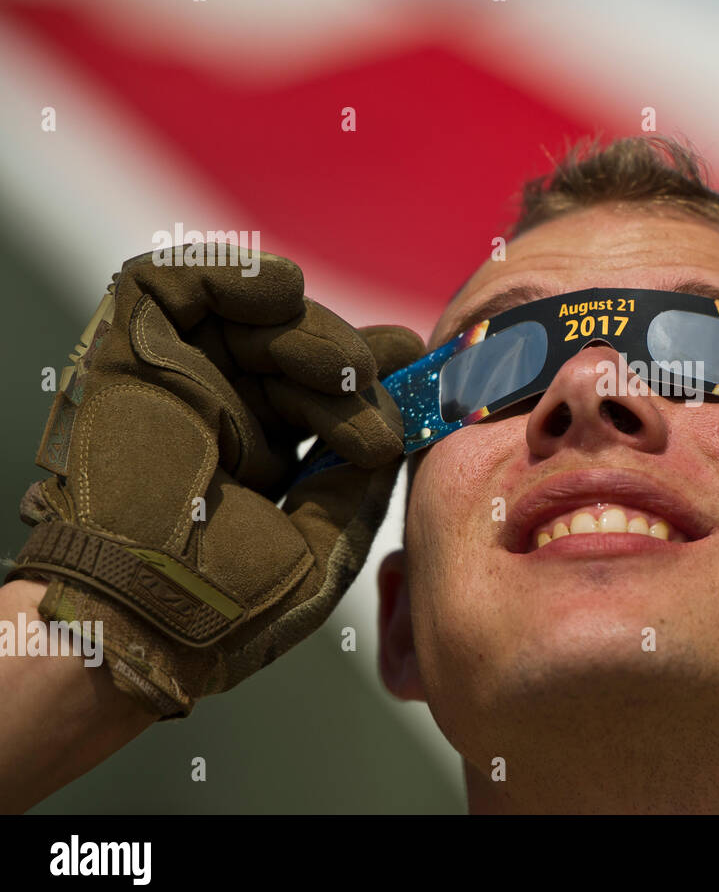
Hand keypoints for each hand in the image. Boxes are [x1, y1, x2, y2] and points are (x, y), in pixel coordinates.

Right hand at [6, 246, 423, 716]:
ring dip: (310, 328)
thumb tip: (398, 431)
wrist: (146, 618)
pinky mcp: (129, 356)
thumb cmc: (231, 607)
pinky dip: (232, 274)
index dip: (369, 371)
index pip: (320, 393)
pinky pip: (173, 286)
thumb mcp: (325, 545)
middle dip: (348, 359)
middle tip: (376, 380)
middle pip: (294, 350)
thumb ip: (360, 485)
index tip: (416, 356)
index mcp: (261, 460)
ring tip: (345, 370)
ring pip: (250, 318)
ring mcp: (175, 384)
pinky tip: (283, 293)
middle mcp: (219, 416)